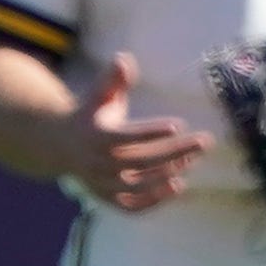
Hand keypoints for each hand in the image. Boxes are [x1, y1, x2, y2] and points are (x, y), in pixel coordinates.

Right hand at [56, 54, 208, 210]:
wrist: (60, 145)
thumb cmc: (90, 115)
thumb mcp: (99, 95)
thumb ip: (113, 79)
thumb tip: (125, 59)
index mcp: (95, 136)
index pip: (126, 137)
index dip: (152, 132)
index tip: (179, 124)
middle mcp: (97, 163)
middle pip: (141, 160)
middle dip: (176, 151)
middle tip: (205, 141)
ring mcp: (102, 183)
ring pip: (140, 183)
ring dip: (170, 172)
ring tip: (194, 158)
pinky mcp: (107, 198)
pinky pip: (132, 206)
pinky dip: (154, 201)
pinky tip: (179, 186)